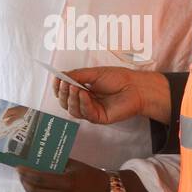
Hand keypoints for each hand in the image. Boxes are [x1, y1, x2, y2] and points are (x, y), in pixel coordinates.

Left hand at [16, 158, 109, 191]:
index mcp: (67, 182)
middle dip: (25, 183)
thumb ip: (57, 163)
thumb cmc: (90, 175)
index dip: (26, 173)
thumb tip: (39, 158)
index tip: (19, 168)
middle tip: (22, 176)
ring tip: (30, 184)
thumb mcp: (74, 165)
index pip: (39, 179)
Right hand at [52, 66, 166, 124]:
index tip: (56, 79)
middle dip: (63, 93)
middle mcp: (85, 101)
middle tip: (65, 84)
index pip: (65, 92)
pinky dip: (83, 103)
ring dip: (72, 98)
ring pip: (73, 110)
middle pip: (65, 102)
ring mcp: (91, 110)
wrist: (136, 87)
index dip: (58, 87)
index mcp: (83, 90)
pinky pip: (86, 113)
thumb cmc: (118, 79)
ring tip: (74, 88)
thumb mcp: (94, 73)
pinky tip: (85, 94)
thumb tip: (61, 75)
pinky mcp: (99, 118)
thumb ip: (77, 75)